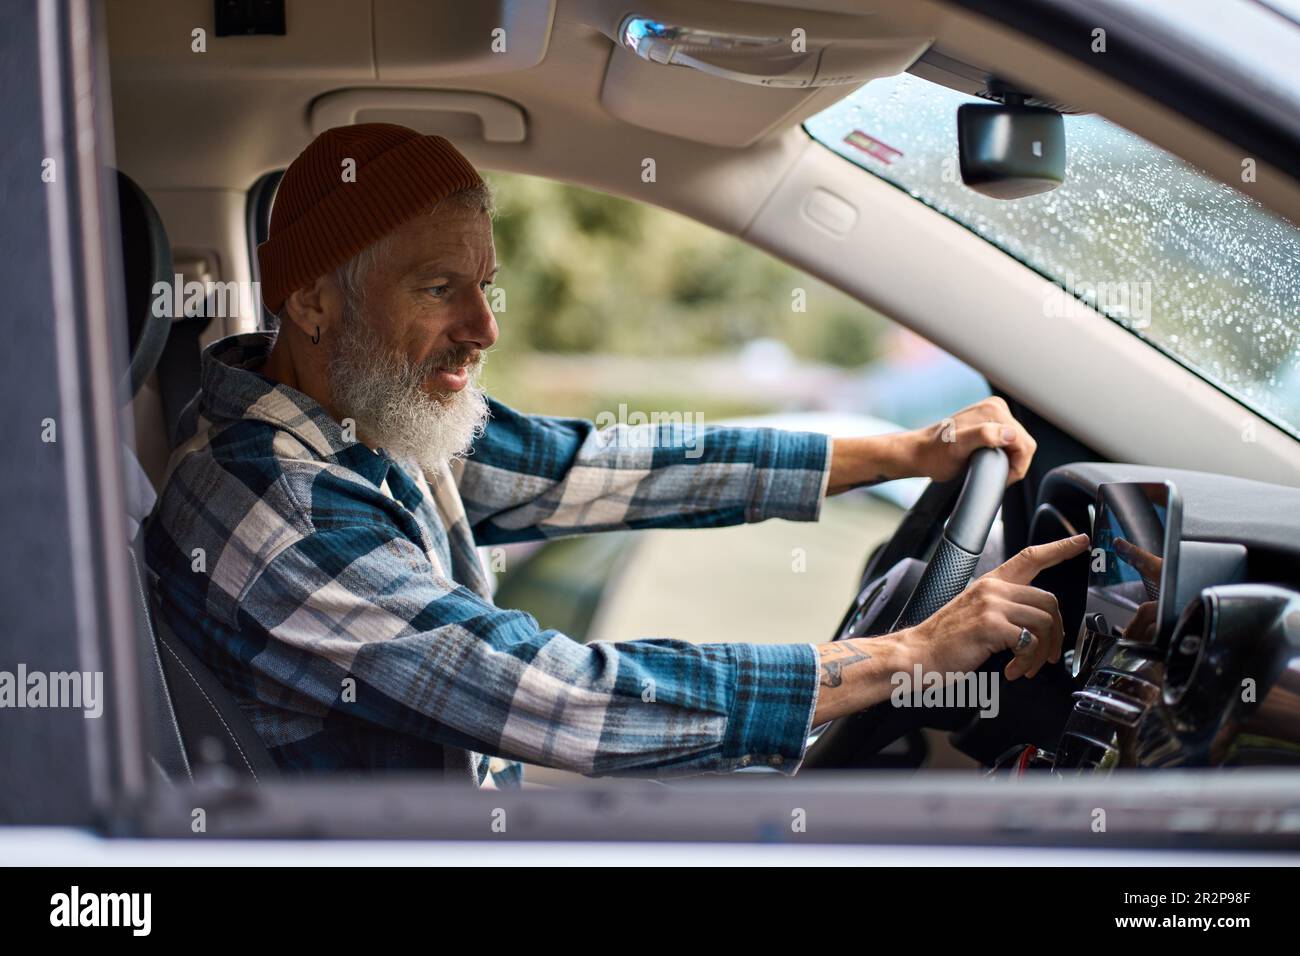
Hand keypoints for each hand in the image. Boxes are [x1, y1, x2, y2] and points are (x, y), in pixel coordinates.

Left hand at [827, 398, 1036, 494]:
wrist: (920, 452)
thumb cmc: (935, 455)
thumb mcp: (958, 448)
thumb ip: (984, 436)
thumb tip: (1009, 434)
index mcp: (993, 410)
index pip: (1024, 443)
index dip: (1017, 466)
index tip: (1000, 477)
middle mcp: (995, 407)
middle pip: (1023, 442)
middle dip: (1014, 463)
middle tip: (994, 476)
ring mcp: (993, 412)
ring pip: (1017, 442)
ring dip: (1008, 459)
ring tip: (988, 467)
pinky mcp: (990, 420)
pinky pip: (1008, 440)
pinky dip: (1003, 453)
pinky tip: (988, 459)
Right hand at [900, 533, 1089, 681]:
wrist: (916, 654)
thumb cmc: (943, 641)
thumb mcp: (974, 614)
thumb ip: (1002, 609)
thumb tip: (1033, 624)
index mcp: (990, 584)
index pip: (1030, 557)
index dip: (1060, 548)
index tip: (1081, 541)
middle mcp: (992, 589)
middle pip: (1049, 600)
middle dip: (1056, 634)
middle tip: (1047, 655)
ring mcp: (991, 605)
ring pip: (1044, 622)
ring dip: (1042, 652)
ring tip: (1027, 667)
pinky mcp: (990, 626)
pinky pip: (1029, 642)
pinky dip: (1027, 662)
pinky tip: (1013, 670)